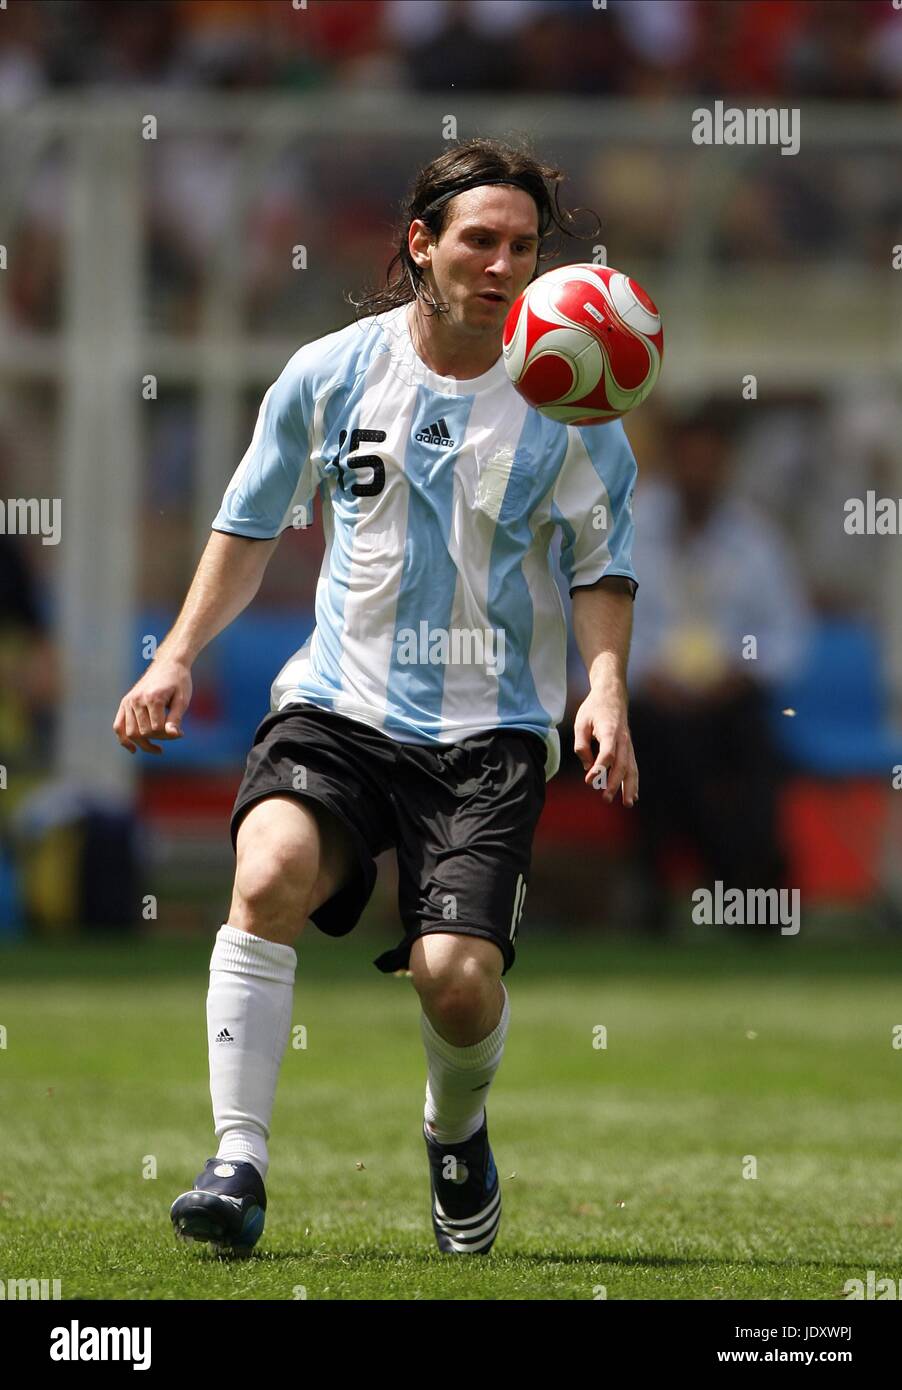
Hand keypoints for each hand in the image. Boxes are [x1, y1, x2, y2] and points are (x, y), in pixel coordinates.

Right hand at [113, 658, 192, 754]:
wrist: (168, 664)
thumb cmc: (179, 682)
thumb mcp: (183, 699)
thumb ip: (177, 718)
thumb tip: (174, 735)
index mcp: (153, 698)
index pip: (157, 729)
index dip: (169, 736)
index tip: (181, 733)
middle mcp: (137, 700)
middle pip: (143, 733)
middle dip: (159, 739)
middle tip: (173, 735)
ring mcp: (128, 701)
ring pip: (130, 733)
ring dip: (143, 744)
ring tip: (157, 748)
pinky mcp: (125, 703)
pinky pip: (118, 726)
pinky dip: (123, 739)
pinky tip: (133, 749)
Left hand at [573, 684, 637, 806]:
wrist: (612, 695)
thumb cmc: (594, 709)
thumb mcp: (581, 722)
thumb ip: (582, 745)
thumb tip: (588, 766)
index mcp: (610, 730)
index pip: (607, 753)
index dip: (599, 768)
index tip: (589, 781)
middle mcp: (623, 739)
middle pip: (621, 764)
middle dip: (614, 783)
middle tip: (605, 799)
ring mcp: (628, 744)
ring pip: (631, 768)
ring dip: (629, 787)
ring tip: (627, 804)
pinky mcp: (629, 749)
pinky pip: (633, 767)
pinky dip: (633, 782)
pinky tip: (633, 796)